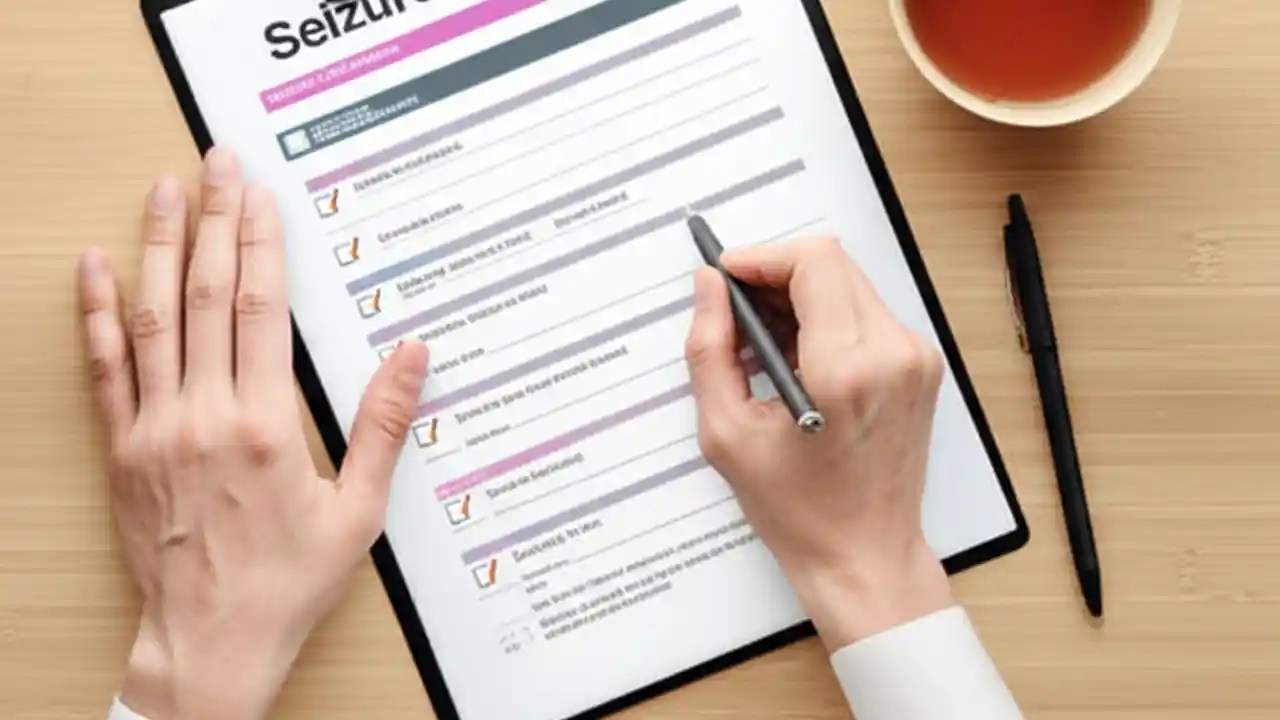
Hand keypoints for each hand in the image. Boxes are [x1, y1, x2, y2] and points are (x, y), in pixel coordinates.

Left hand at [77, 148, 428, 718]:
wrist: (211, 640)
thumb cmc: (288, 580)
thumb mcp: (358, 509)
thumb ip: (382, 425)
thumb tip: (415, 356)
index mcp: (266, 425)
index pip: (259, 308)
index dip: (258, 243)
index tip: (258, 195)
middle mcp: (205, 416)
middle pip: (204, 295)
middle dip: (212, 220)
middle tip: (214, 165)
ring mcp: (155, 430)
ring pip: (151, 318)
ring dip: (154, 247)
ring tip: (161, 192)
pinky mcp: (124, 450)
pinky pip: (107, 368)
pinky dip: (98, 314)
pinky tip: (94, 269)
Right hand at [684, 238, 951, 651]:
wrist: (864, 557)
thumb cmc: (801, 512)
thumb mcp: (728, 434)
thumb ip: (710, 350)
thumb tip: (708, 289)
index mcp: (847, 369)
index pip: (812, 263)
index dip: (761, 258)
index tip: (726, 275)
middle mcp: (892, 354)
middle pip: (831, 265)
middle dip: (776, 275)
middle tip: (735, 310)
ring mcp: (914, 359)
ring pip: (849, 285)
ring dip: (801, 298)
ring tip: (763, 346)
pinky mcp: (920, 367)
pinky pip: (866, 315)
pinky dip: (826, 321)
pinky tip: (796, 361)